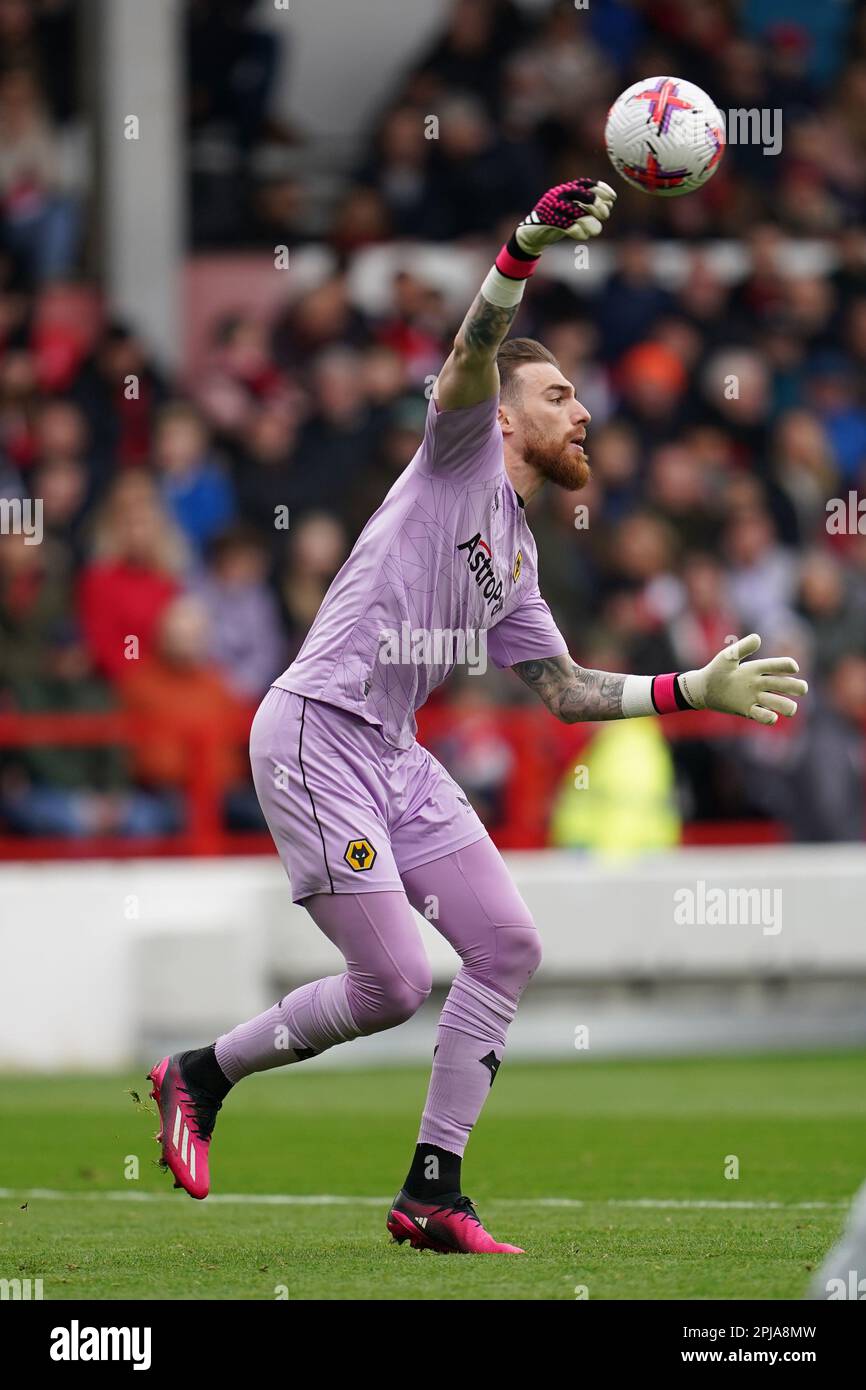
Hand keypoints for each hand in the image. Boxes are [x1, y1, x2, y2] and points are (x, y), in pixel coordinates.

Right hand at [514, 179, 616, 254]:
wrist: (532, 235)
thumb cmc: (556, 224)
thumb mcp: (572, 213)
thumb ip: (587, 208)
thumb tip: (608, 206)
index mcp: (567, 190)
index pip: (587, 184)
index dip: (601, 189)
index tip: (612, 199)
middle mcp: (560, 195)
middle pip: (583, 195)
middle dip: (597, 205)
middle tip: (605, 215)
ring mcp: (552, 207)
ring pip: (576, 211)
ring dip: (589, 221)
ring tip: (596, 231)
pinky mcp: (546, 220)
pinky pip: (565, 224)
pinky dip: (577, 230)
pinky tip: (583, 236)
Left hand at [679, 634, 808, 725]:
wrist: (703, 689)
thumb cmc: (716, 670)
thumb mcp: (727, 657)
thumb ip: (741, 648)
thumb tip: (758, 638)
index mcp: (757, 668)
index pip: (778, 666)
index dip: (787, 666)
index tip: (794, 667)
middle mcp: (760, 683)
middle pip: (785, 685)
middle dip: (796, 687)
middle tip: (802, 689)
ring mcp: (755, 698)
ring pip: (779, 703)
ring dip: (787, 706)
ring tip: (790, 709)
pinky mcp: (748, 711)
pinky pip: (762, 716)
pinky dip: (769, 717)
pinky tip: (771, 717)